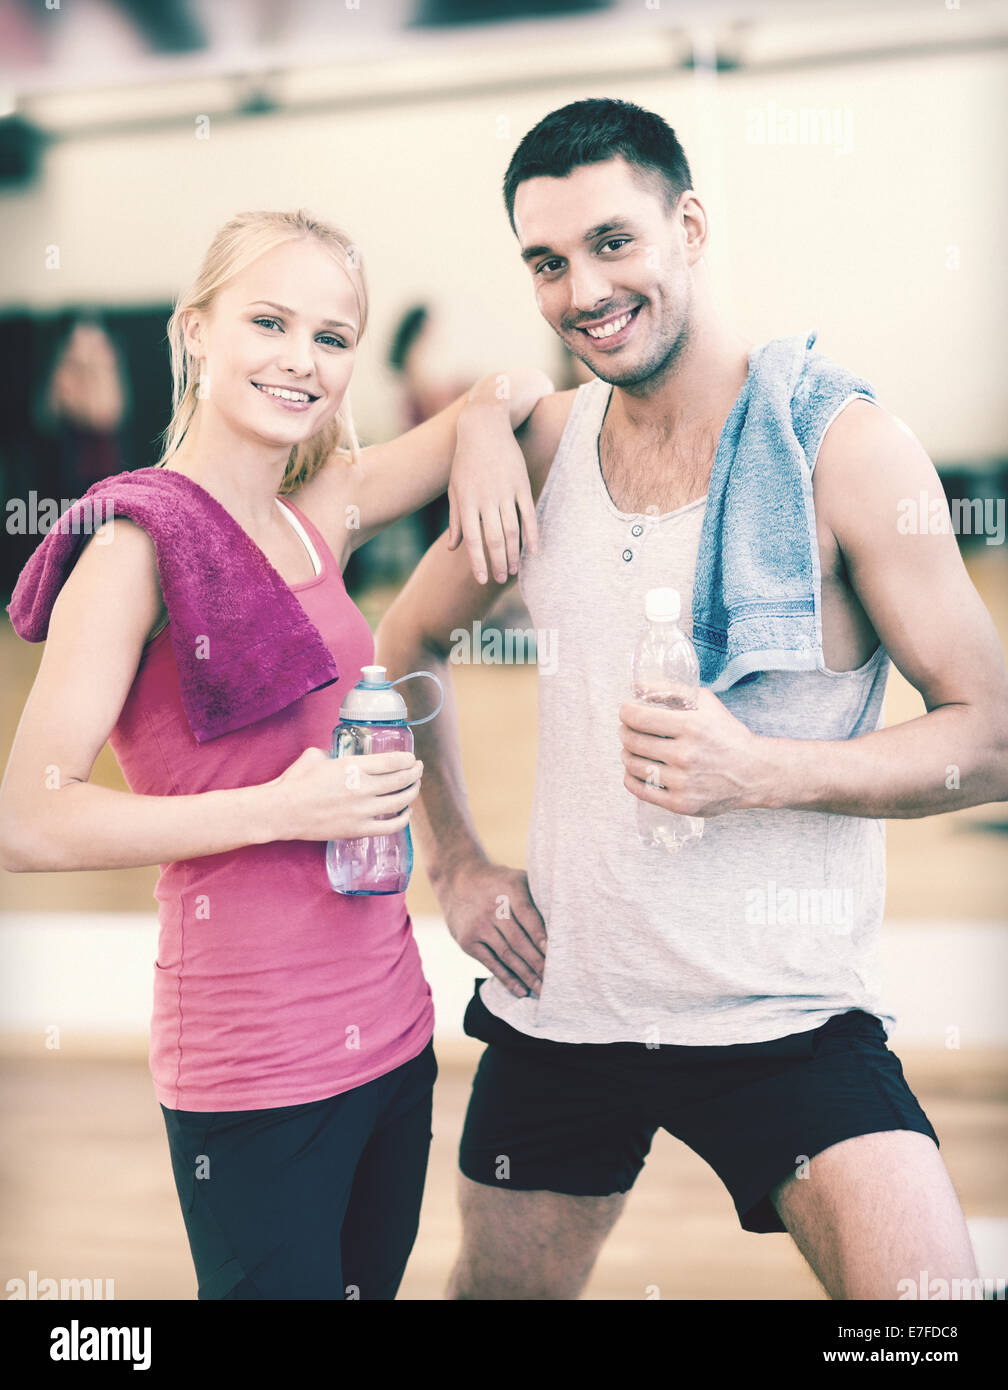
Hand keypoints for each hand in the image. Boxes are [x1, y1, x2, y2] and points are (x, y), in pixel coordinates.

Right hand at [267, 747, 422, 841]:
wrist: (282, 811)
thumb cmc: (296, 782)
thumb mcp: (316, 756)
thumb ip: (335, 754)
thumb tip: (340, 756)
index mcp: (353, 767)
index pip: (392, 762)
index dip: (407, 760)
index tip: (411, 758)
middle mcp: (362, 788)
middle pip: (400, 780)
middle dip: (414, 773)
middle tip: (418, 769)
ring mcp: (362, 811)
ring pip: (399, 802)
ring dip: (412, 793)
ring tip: (415, 787)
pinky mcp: (358, 830)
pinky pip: (389, 826)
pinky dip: (402, 819)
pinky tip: (405, 813)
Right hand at [437, 858, 546, 998]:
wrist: (457, 879)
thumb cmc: (498, 882)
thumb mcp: (517, 879)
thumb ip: (536, 897)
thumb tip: (565, 924)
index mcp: (510, 890)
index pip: (529, 917)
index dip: (542, 937)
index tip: (557, 955)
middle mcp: (492, 908)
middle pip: (519, 941)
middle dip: (538, 963)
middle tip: (556, 981)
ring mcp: (478, 926)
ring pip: (506, 955)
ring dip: (526, 975)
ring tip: (542, 991)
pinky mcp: (467, 941)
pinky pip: (491, 963)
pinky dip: (507, 978)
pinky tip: (521, 990)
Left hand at [446, 404, 538, 584]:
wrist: (483, 426)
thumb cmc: (465, 461)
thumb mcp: (454, 489)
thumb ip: (455, 520)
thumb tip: (453, 548)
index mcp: (467, 501)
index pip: (472, 539)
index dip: (478, 561)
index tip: (483, 580)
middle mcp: (486, 498)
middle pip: (494, 538)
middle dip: (498, 562)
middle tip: (500, 579)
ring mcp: (505, 491)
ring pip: (512, 529)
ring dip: (514, 553)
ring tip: (514, 571)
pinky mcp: (520, 483)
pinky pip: (528, 513)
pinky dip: (532, 533)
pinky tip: (533, 550)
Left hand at [618, 689, 771, 816]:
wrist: (754, 773)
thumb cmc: (728, 736)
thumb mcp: (706, 703)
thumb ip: (672, 690)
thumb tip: (637, 686)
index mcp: (691, 726)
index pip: (638, 717)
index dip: (626, 712)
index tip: (627, 712)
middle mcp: (685, 755)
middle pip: (632, 741)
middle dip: (624, 732)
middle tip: (628, 730)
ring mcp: (682, 782)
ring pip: (633, 765)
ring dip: (626, 754)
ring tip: (632, 749)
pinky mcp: (680, 803)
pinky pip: (639, 789)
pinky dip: (630, 778)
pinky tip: (635, 771)